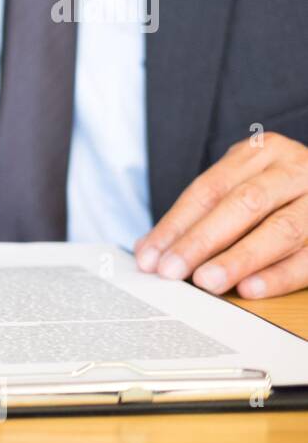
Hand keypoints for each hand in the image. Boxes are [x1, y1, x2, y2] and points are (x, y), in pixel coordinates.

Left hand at [135, 132, 307, 298]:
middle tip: (171, 269)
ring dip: (239, 259)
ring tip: (206, 281)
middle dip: (202, 240)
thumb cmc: (276, 191)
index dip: (176, 223)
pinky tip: (250, 289)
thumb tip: (148, 251)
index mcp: (262, 153)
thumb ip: (198, 215)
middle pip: (243, 204)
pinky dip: (279, 275)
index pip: (210, 189)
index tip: (150, 255)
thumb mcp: (238, 186)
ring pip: (281, 229)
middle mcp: (296, 170)